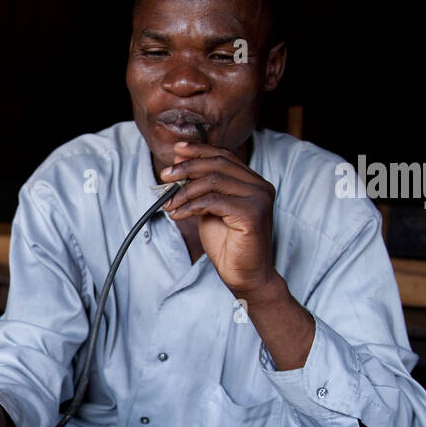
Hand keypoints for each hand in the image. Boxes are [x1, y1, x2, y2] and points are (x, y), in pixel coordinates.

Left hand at [159, 141, 278, 300]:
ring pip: (214, 180)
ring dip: (184, 190)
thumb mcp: (209, 210)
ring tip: (169, 203)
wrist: (245, 276)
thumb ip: (200, 189)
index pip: (225, 156)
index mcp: (253, 182)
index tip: (178, 150)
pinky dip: (190, 205)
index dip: (200, 150)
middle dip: (187, 167)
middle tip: (165, 176)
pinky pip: (213, 201)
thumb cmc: (229, 246)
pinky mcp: (252, 213)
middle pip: (218, 163)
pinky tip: (178, 214)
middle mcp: (260, 186)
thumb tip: (180, 165)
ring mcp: (259, 198)